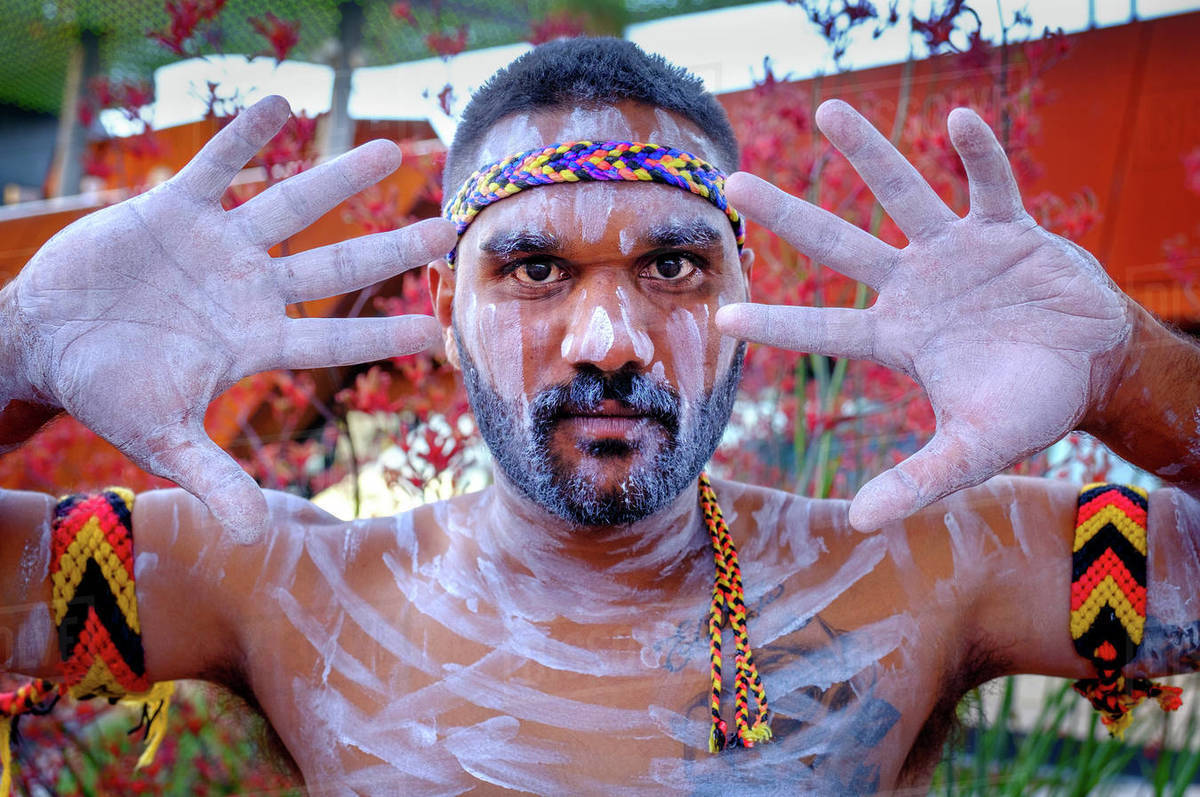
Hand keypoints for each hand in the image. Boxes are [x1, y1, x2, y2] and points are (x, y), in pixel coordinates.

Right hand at [4, 96, 455, 542]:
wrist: (47, 340)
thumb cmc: (107, 391)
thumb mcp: (159, 437)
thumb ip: (211, 475)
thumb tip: (248, 538)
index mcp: (254, 343)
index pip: (333, 341)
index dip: (382, 336)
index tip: (438, 330)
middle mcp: (251, 290)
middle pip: (336, 266)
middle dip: (391, 246)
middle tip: (449, 225)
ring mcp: (218, 248)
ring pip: (290, 206)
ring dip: (337, 179)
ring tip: (389, 150)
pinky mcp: (175, 210)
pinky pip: (217, 167)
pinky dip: (245, 141)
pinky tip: (282, 107)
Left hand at [716, 100, 1130, 530]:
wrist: (1095, 367)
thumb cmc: (1029, 406)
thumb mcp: (974, 448)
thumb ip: (920, 479)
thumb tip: (858, 523)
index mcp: (899, 337)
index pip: (824, 331)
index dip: (776, 324)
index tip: (722, 316)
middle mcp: (914, 287)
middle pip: (838, 244)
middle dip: (787, 217)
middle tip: (732, 184)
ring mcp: (956, 252)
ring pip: (902, 193)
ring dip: (868, 154)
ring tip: (828, 110)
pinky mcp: (1007, 228)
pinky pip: (989, 183)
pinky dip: (978, 155)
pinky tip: (957, 121)